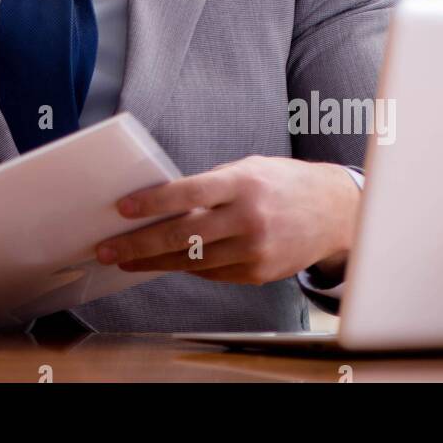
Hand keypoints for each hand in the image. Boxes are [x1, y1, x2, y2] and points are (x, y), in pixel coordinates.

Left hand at [94, 157, 360, 286]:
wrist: (333, 211)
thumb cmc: (282, 183)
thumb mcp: (247, 168)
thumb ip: (210, 185)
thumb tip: (163, 201)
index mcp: (243, 183)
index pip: (189, 193)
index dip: (153, 202)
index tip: (123, 209)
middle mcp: (249, 218)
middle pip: (183, 235)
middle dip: (139, 243)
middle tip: (109, 248)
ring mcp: (254, 250)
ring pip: (192, 261)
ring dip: (154, 261)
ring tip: (126, 260)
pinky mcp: (258, 273)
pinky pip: (212, 273)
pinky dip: (187, 267)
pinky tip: (165, 262)